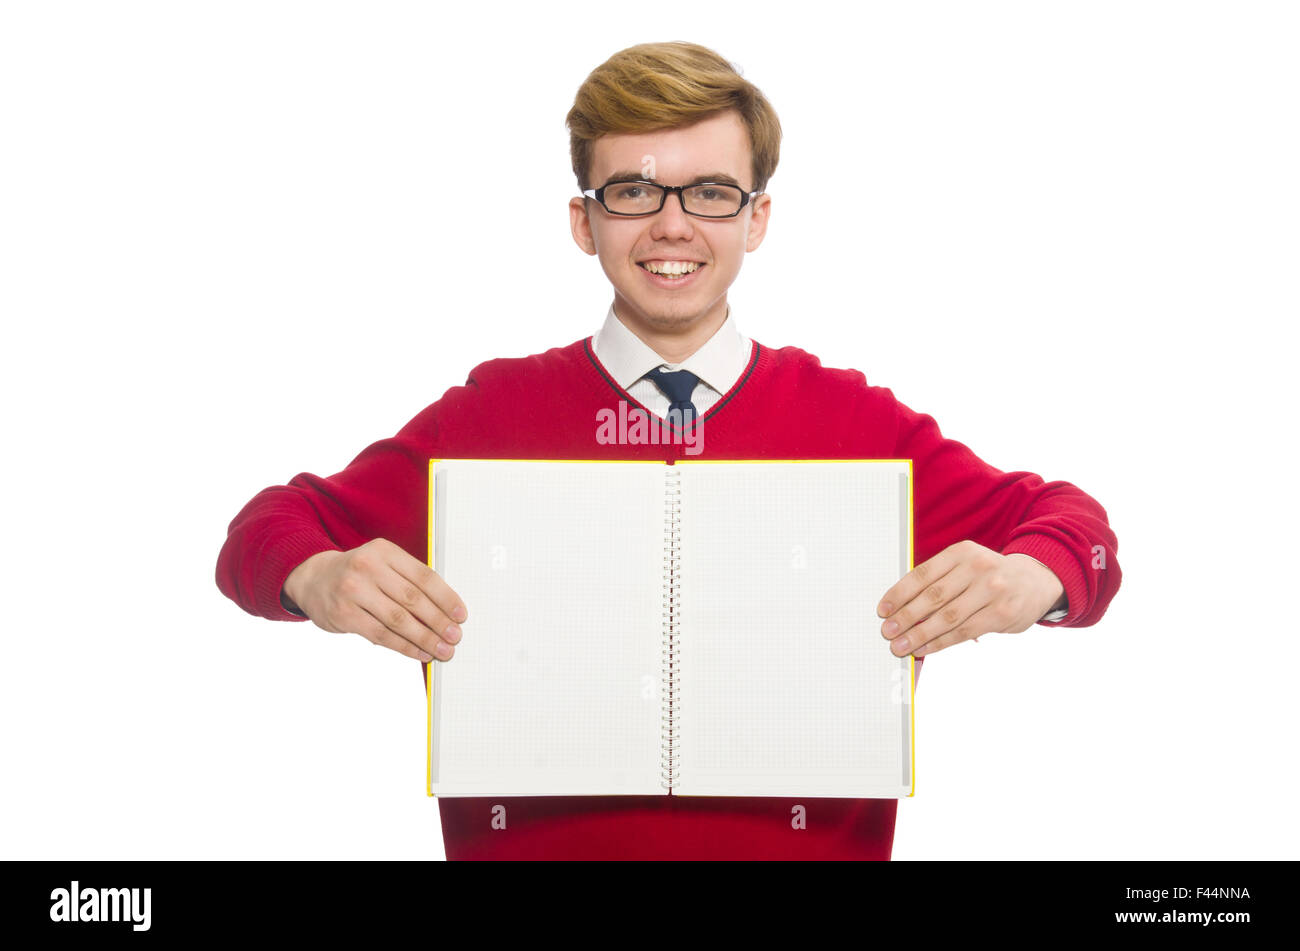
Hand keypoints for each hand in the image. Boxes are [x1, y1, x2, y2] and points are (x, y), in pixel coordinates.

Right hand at [282, 538, 467, 662]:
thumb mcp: (383, 563)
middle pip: (413, 599)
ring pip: (398, 620)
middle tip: (455, 636)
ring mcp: (353, 591)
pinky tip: (419, 653)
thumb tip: (446, 611)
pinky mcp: (344, 614)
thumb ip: (410, 580)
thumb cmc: (359, 573)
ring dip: (424, 638)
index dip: (446, 598)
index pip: (423, 576)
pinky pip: (381, 635)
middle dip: (438, 621)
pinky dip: (404, 647)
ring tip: (442, 650)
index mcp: (385, 551)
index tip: (460, 615)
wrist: (314, 578)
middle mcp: (368, 567)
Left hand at [876, 541, 1063, 657]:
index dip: (899, 594)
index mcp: (961, 552)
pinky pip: (963, 632)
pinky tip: (924, 649)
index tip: (883, 610)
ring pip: (947, 617)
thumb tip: (901, 606)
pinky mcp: (1001, 614)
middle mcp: (977, 568)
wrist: (1035, 580)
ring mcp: (992, 591)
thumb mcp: (965, 564)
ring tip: (900, 645)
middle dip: (906, 617)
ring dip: (919, 634)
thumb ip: (938, 579)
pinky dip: (940, 642)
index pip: (922, 574)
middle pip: (933, 597)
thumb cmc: (988, 574)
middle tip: (887, 631)